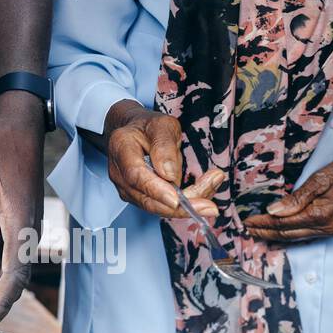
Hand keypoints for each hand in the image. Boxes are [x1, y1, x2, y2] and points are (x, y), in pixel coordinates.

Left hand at [0, 92, 44, 322]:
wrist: (20, 120)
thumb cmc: (0, 137)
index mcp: (19, 216)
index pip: (16, 268)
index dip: (4, 295)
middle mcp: (28, 224)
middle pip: (20, 274)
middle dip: (2, 300)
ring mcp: (27, 221)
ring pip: (19, 265)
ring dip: (3, 288)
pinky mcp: (22, 217)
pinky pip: (15, 252)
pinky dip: (3, 270)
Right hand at [104, 101, 221, 218]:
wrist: (134, 131)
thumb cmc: (148, 126)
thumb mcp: (162, 125)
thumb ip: (165, 146)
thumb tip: (169, 175)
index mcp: (122, 148)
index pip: (136, 176)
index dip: (157, 190)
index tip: (177, 200)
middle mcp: (119, 173)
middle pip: (147, 199)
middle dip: (180, 207)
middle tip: (210, 206)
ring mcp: (126, 189)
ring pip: (157, 207)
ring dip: (188, 205)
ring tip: (213, 187)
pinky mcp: (138, 198)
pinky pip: (161, 206)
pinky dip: (184, 204)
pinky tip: (203, 193)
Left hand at [243, 148, 332, 242]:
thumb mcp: (319, 180)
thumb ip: (296, 198)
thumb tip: (274, 212)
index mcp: (319, 215)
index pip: (283, 223)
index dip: (263, 224)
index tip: (248, 222)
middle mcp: (324, 228)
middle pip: (287, 234)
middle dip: (266, 233)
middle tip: (248, 231)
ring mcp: (331, 230)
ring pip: (297, 237)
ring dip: (276, 236)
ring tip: (260, 233)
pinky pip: (307, 235)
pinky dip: (291, 235)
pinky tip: (283, 233)